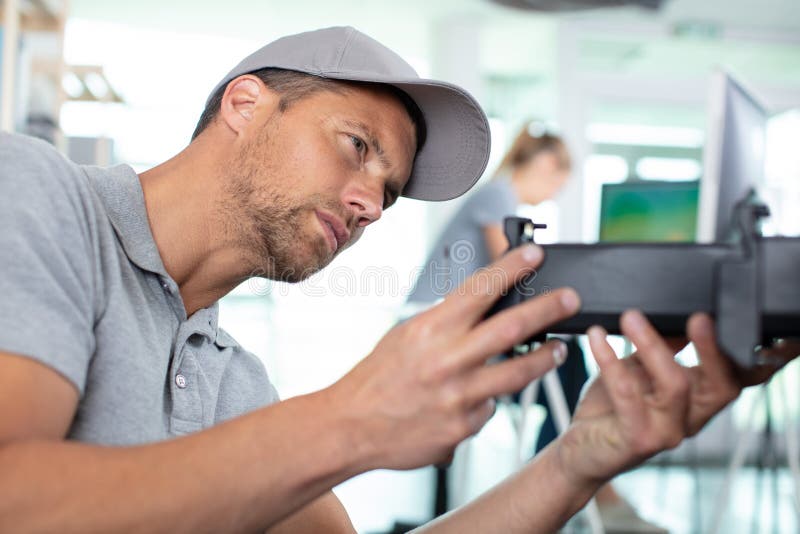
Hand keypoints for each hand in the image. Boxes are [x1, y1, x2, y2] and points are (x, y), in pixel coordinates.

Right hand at [328, 245, 580, 469]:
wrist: (351, 426)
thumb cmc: (377, 378)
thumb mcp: (406, 336)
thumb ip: (445, 323)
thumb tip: (482, 304)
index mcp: (430, 330)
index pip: (479, 289)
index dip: (512, 268)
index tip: (535, 255)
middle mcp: (447, 360)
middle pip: (512, 328)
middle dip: (549, 309)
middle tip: (571, 299)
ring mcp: (458, 397)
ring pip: (518, 373)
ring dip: (544, 358)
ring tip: (556, 349)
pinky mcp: (462, 428)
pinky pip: (490, 408)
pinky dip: (490, 399)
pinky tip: (480, 396)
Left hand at [555, 311, 755, 486]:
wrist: (578, 450)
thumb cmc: (610, 409)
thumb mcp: (638, 370)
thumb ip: (661, 347)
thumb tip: (678, 316)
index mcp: (698, 402)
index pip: (735, 379)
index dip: (744, 357)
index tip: (732, 323)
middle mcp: (690, 420)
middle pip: (721, 386)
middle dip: (712, 350)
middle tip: (698, 318)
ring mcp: (666, 433)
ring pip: (675, 386)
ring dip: (652, 346)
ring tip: (630, 318)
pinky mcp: (637, 439)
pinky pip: (627, 395)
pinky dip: (611, 361)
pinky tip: (596, 338)